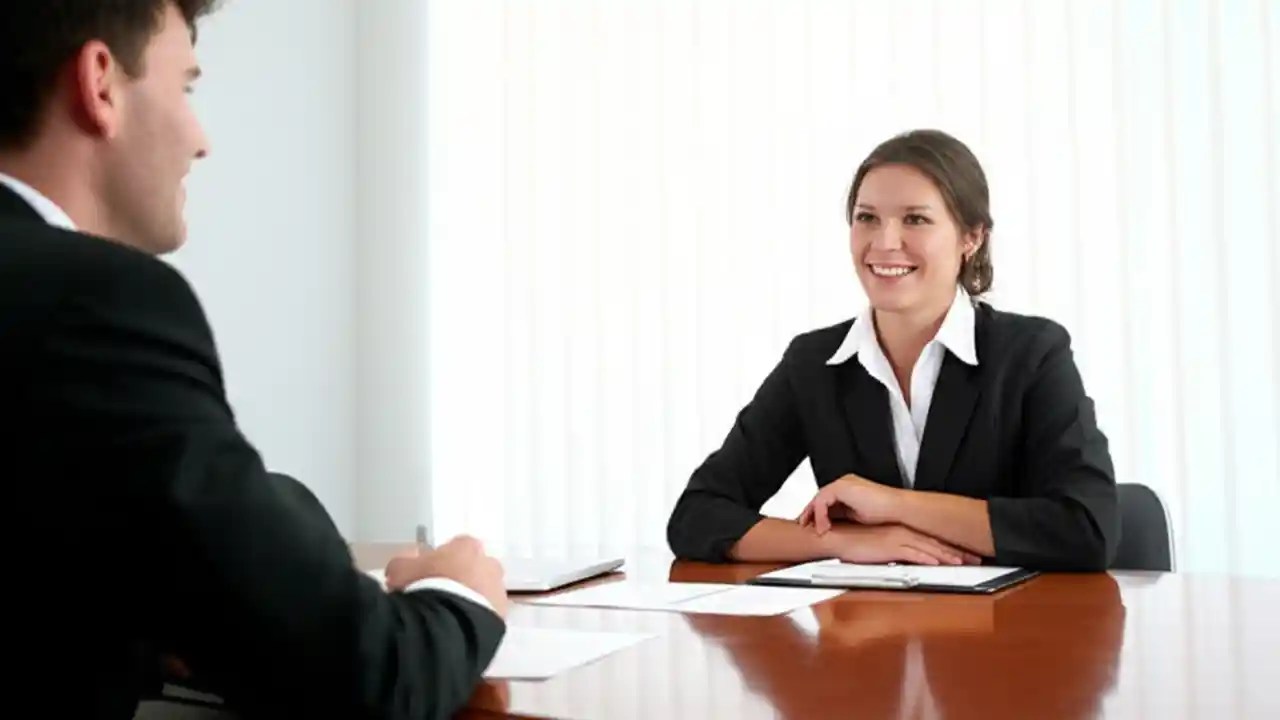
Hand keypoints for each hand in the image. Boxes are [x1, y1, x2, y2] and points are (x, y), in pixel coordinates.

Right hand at [385, 535, 509, 617]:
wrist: (447, 627)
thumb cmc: (423, 590)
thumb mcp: (399, 571)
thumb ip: (405, 560)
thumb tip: (411, 557)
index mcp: (467, 546)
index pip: (457, 547)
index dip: (443, 560)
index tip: (431, 573)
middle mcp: (489, 564)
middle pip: (476, 568)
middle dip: (462, 578)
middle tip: (442, 596)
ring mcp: (499, 591)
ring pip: (485, 592)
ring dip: (472, 600)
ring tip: (450, 617)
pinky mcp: (502, 617)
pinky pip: (489, 614)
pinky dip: (476, 618)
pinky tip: (460, 628)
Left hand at [798, 474, 902, 531]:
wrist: (896, 508)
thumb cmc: (884, 512)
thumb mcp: (857, 515)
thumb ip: (844, 515)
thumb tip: (832, 524)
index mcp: (849, 488)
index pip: (826, 499)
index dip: (817, 513)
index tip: (812, 525)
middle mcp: (844, 483)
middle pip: (820, 497)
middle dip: (810, 512)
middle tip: (804, 526)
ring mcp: (843, 483)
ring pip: (819, 498)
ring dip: (814, 515)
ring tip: (816, 530)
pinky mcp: (842, 487)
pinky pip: (823, 500)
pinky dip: (821, 514)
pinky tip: (824, 526)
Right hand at [821, 523, 981, 565]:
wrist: (837, 538)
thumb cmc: (853, 542)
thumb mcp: (879, 547)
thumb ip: (894, 552)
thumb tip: (905, 560)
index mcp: (902, 532)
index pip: (931, 539)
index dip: (950, 547)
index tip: (965, 553)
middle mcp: (903, 533)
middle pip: (935, 543)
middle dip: (957, 551)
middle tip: (975, 558)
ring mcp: (898, 539)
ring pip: (929, 548)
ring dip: (947, 556)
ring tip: (964, 563)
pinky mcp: (891, 547)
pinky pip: (913, 554)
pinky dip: (928, 558)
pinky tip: (939, 563)